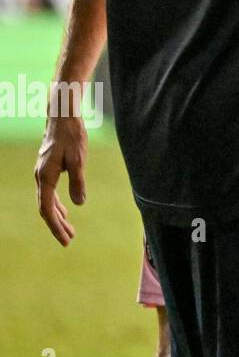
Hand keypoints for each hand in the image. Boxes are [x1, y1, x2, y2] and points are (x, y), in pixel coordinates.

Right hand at [35, 109, 86, 245]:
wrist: (62, 117)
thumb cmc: (72, 136)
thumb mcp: (79, 159)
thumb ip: (78, 182)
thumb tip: (79, 204)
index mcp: (45, 177)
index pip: (47, 208)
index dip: (55, 225)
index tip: (65, 239)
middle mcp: (40, 177)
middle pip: (46, 208)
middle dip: (57, 224)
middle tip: (69, 240)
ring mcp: (42, 172)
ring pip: (47, 200)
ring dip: (58, 215)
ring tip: (69, 229)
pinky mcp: (47, 168)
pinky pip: (49, 192)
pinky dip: (56, 203)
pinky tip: (66, 209)